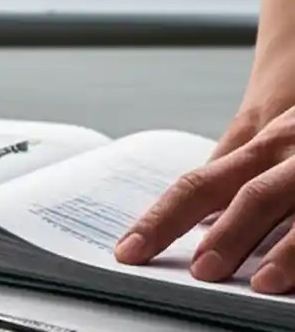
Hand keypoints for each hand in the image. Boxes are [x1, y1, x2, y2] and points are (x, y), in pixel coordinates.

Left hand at [114, 107, 294, 293]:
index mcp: (259, 146)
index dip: (162, 220)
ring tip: (262, 282)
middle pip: (254, 194)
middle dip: (229, 235)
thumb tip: (197, 209)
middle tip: (201, 271)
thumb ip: (234, 161)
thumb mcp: (267, 127)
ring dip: (288, 248)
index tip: (129, 251)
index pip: (198, 185)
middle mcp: (292, 152)